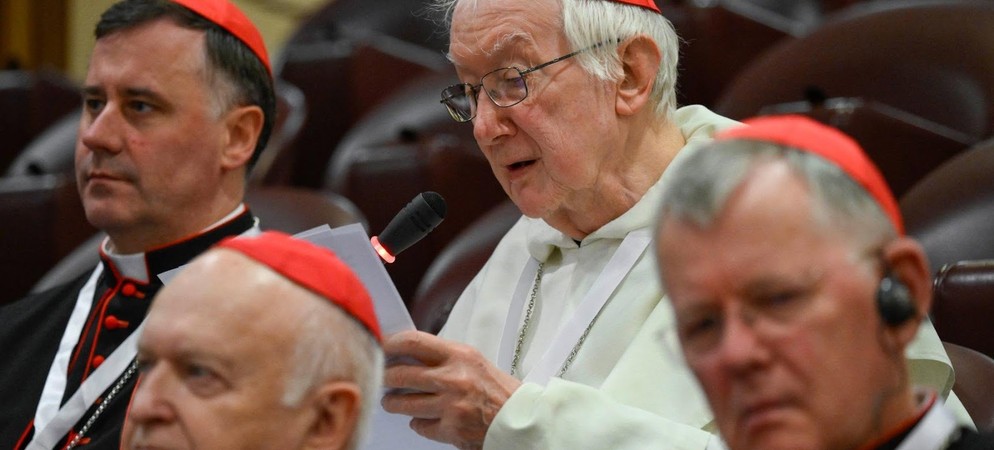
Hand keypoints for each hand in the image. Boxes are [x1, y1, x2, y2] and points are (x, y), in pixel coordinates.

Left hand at [381, 330, 521, 449]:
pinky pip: (419, 425)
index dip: (390, 344)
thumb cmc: (499, 391)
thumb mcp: (474, 362)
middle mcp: (454, 378)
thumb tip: (408, 355)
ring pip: (402, 404)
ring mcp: (451, 405)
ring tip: (393, 402)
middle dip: (386, 378)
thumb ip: (444, 357)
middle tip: (383, 379)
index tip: (381, 347)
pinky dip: (418, 424)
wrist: (521, 418)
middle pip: (400, 374)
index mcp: (460, 355)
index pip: (413, 341)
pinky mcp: (451, 429)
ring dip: (393, 404)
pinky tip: (425, 419)